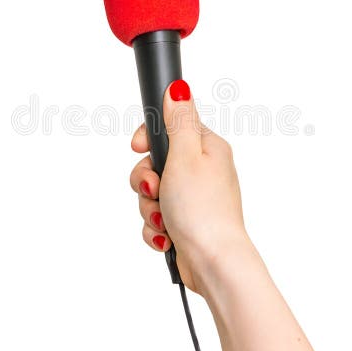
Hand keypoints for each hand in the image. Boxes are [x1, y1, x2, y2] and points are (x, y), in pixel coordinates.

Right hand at [129, 79, 248, 294]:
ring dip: (149, 208)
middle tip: (156, 190)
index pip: (169, 127)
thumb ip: (178, 121)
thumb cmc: (203, 210)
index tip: (139, 148)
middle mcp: (201, 172)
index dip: (148, 140)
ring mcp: (192, 199)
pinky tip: (167, 236)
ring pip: (150, 193)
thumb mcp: (186, 155)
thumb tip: (179, 88)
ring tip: (164, 219)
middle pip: (153, 164)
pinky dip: (156, 228)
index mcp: (207, 148)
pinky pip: (155, 217)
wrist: (212, 262)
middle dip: (145, 182)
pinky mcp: (184, 223)